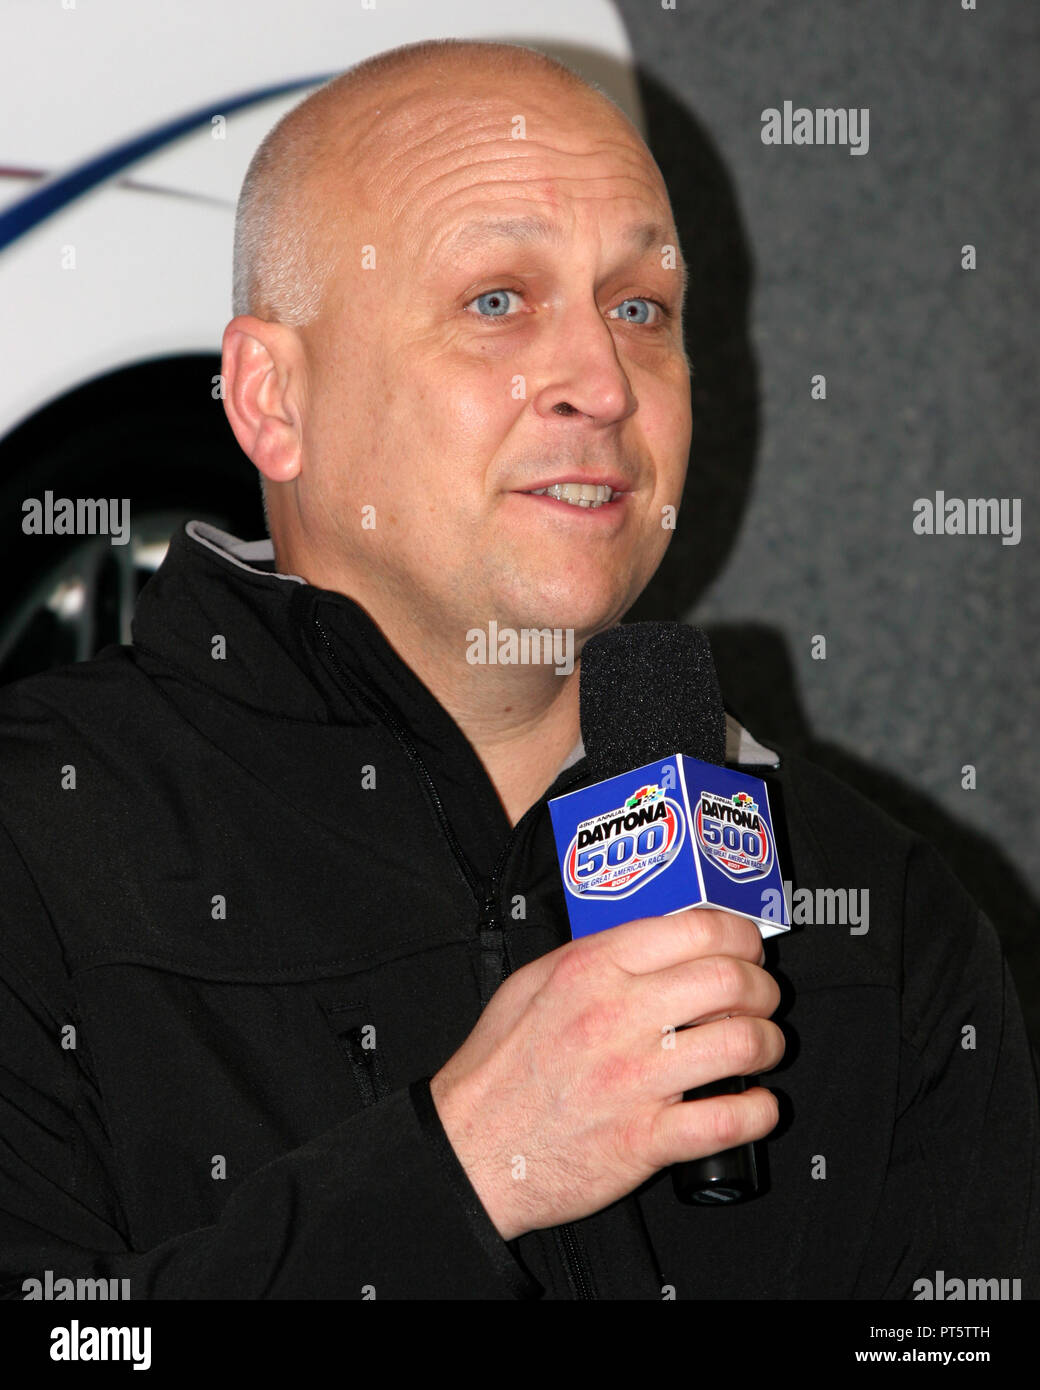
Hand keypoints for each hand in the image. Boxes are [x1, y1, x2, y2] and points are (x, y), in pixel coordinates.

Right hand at [429, 906, 783, 1239]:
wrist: (471, 1149)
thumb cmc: (499, 1066)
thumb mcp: (532, 982)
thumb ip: (595, 954)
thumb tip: (657, 939)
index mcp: (592, 968)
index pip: (698, 929)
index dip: (741, 935)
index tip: (747, 948)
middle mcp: (617, 1015)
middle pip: (731, 980)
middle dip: (763, 987)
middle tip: (761, 998)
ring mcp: (634, 1079)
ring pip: (743, 1044)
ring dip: (769, 1044)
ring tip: (762, 1048)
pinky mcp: (645, 1139)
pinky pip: (730, 1119)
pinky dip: (759, 1111)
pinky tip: (755, 1104)